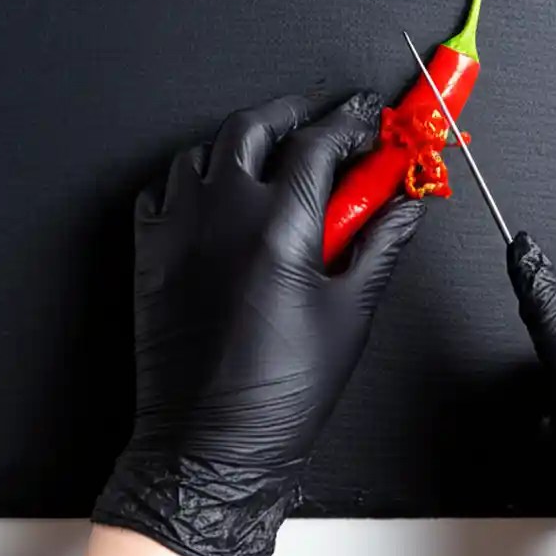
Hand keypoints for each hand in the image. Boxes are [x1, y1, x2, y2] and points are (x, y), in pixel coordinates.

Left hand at [92, 92, 425, 555]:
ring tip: (274, 155)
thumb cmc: (278, 392)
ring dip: (245, 142)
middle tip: (325, 119)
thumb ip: (380, 245)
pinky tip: (218, 194)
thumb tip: (404, 206)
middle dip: (296, 111)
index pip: (321, 142)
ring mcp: (179, 228)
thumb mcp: (349, 312)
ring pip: (205, 149)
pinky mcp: (150, 251)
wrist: (208, 444)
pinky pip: (164, 188)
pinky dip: (195, 177)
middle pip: (257, 126)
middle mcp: (223, 214)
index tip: (372, 121)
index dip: (353, 122)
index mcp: (280, 226)